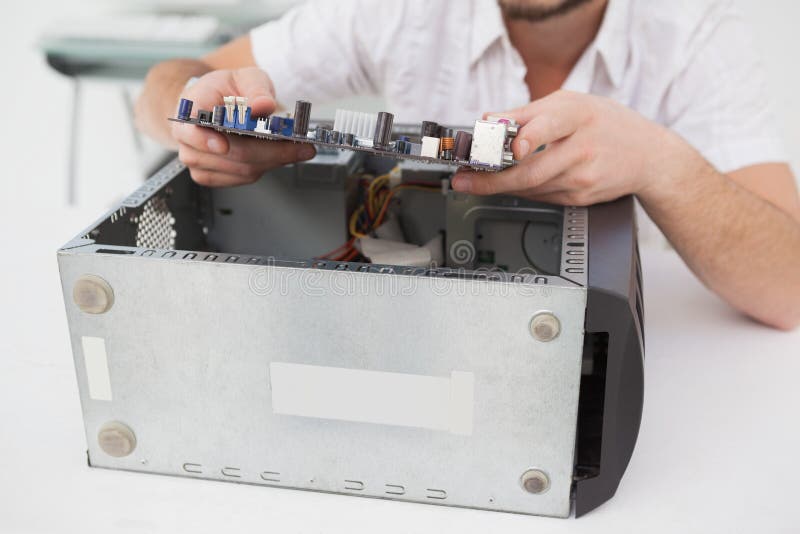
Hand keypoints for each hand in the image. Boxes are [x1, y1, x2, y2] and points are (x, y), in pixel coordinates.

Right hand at [173, 67, 315, 186]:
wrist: (212, 104)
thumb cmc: (225, 91)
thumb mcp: (244, 77)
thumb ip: (255, 88)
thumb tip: (264, 105)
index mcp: (191, 108)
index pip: (191, 128)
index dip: (205, 139)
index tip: (223, 145)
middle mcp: (187, 137)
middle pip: (231, 153)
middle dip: (270, 152)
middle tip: (300, 148)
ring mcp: (196, 159)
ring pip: (240, 169)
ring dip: (272, 161)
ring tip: (295, 150)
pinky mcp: (208, 175)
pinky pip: (241, 179)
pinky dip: (263, 168)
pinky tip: (277, 157)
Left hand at [451, 90, 691, 204]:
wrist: (650, 156)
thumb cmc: (606, 123)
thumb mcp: (570, 103)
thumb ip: (526, 112)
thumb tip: (488, 119)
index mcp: (579, 115)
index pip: (546, 127)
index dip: (523, 139)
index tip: (504, 148)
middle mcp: (582, 148)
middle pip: (530, 171)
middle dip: (490, 180)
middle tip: (464, 180)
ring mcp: (583, 177)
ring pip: (530, 187)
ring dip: (500, 186)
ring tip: (475, 180)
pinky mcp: (581, 198)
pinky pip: (541, 197)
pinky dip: (521, 190)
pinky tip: (511, 183)